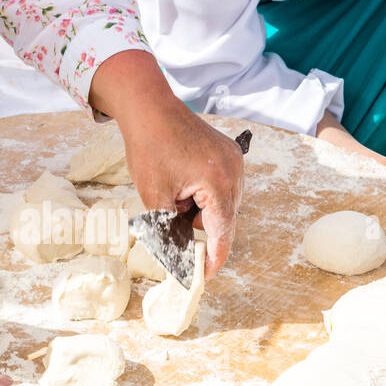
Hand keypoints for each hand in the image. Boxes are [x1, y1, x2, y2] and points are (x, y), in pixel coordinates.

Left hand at [88, 50, 244, 278]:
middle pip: (223, 220)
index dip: (212, 259)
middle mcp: (235, 172)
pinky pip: (222, 188)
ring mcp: (235, 161)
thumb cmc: (150, 147)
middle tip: (170, 214)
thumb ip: (170, 230)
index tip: (203, 277)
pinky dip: (204, 194)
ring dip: (200, 209)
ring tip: (175, 191)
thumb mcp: (155, 196)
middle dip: (198, 225)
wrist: (150, 107)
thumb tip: (178, 258)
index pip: (222, 233)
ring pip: (223, 205)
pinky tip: (183, 182)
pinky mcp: (229, 154)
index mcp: (219, 183)